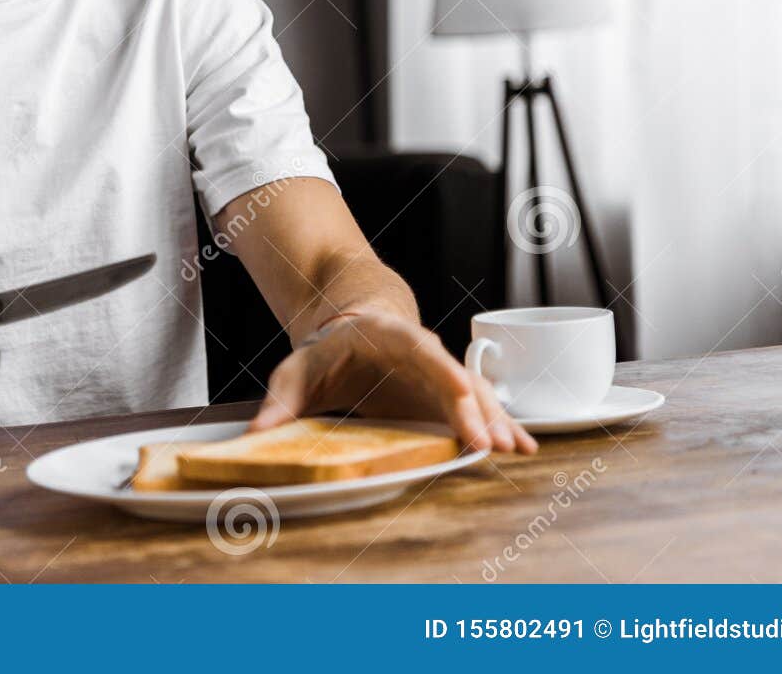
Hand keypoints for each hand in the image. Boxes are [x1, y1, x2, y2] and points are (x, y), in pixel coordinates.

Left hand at [249, 310, 538, 453]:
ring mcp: (440, 374)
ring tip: (514, 449)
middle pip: (453, 377)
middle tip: (489, 441)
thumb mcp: (299, 368)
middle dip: (474, 409)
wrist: (355, 333)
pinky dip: (501, 426)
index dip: (439, 366)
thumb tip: (257, 431)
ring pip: (474, 394)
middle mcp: (423, 353)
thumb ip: (281, 397)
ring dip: (495, 420)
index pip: (418, 347)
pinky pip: (479, 409)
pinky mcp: (448, 397)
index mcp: (388, 336)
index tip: (458, 385)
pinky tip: (523, 447)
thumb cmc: (329, 351)